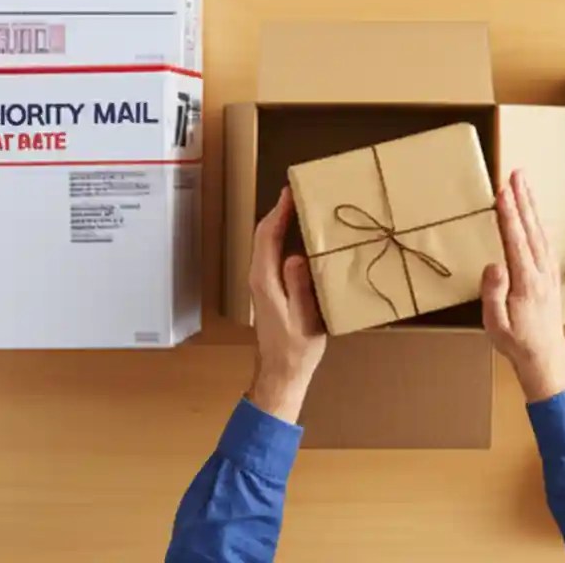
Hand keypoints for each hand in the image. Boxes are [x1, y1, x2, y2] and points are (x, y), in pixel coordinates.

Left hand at [247, 187, 326, 422]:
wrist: (282, 372)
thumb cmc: (296, 350)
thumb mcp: (305, 320)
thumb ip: (300, 289)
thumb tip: (297, 257)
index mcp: (265, 281)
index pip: (267, 236)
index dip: (278, 211)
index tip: (291, 192)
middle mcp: (259, 277)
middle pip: (264, 234)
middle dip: (279, 210)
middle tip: (299, 192)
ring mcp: (262, 282)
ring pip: (267, 243)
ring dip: (281, 222)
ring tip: (302, 207)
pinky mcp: (269, 288)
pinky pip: (273, 253)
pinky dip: (284, 237)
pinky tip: (302, 236)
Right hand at [482, 170, 564, 402]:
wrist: (545, 356)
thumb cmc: (516, 341)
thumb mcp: (495, 324)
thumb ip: (493, 294)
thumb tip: (494, 264)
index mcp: (526, 282)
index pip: (515, 241)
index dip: (508, 215)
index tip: (503, 192)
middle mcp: (540, 272)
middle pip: (530, 229)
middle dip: (522, 199)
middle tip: (516, 174)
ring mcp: (547, 272)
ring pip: (539, 231)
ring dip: (530, 206)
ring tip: (523, 184)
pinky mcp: (549, 274)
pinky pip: (543, 241)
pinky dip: (536, 222)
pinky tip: (532, 213)